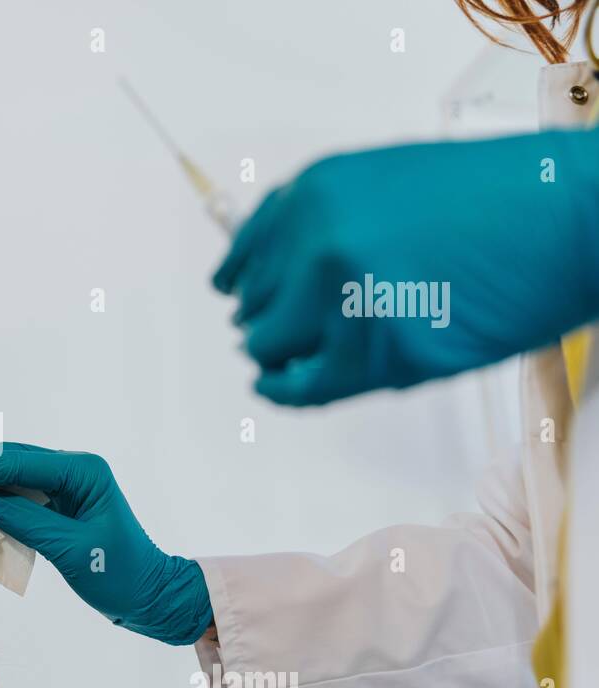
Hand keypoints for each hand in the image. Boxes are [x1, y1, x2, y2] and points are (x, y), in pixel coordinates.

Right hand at [0, 443, 211, 644]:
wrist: (149, 596)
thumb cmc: (119, 575)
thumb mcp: (72, 551)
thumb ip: (28, 522)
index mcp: (84, 472)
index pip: (21, 464)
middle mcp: (75, 470)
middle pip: (14, 460)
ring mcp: (67, 487)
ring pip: (14, 476)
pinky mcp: (59, 505)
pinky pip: (20, 495)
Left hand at [214, 128, 598, 404]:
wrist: (576, 218)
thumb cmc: (503, 199)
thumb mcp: (392, 181)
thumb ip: (328, 217)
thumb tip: (272, 262)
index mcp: (317, 191)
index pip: (247, 249)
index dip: (244, 278)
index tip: (236, 293)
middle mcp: (318, 242)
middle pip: (254, 302)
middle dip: (270, 316)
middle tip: (289, 328)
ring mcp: (343, 299)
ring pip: (269, 346)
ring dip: (282, 353)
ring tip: (302, 353)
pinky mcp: (375, 353)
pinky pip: (300, 387)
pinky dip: (283, 391)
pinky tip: (277, 386)